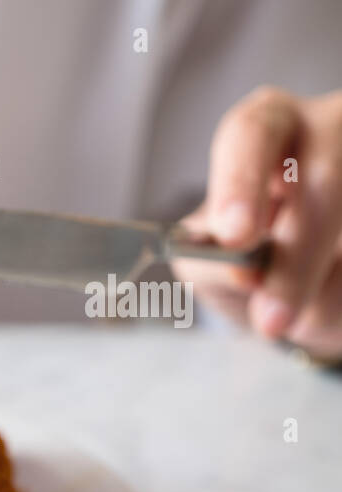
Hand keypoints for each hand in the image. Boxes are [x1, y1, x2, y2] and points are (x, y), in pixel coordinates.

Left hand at [179, 86, 341, 361]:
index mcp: (267, 130)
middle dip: (299, 253)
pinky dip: (341, 302)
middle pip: (324, 177)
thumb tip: (246, 272)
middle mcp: (329, 130)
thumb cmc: (244, 260)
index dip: (242, 182)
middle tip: (272, 317)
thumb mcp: (207, 263)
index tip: (235, 235)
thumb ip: (211, 263)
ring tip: (287, 318)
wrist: (301, 290)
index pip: (252, 133)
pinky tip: (326, 304)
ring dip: (324, 288)